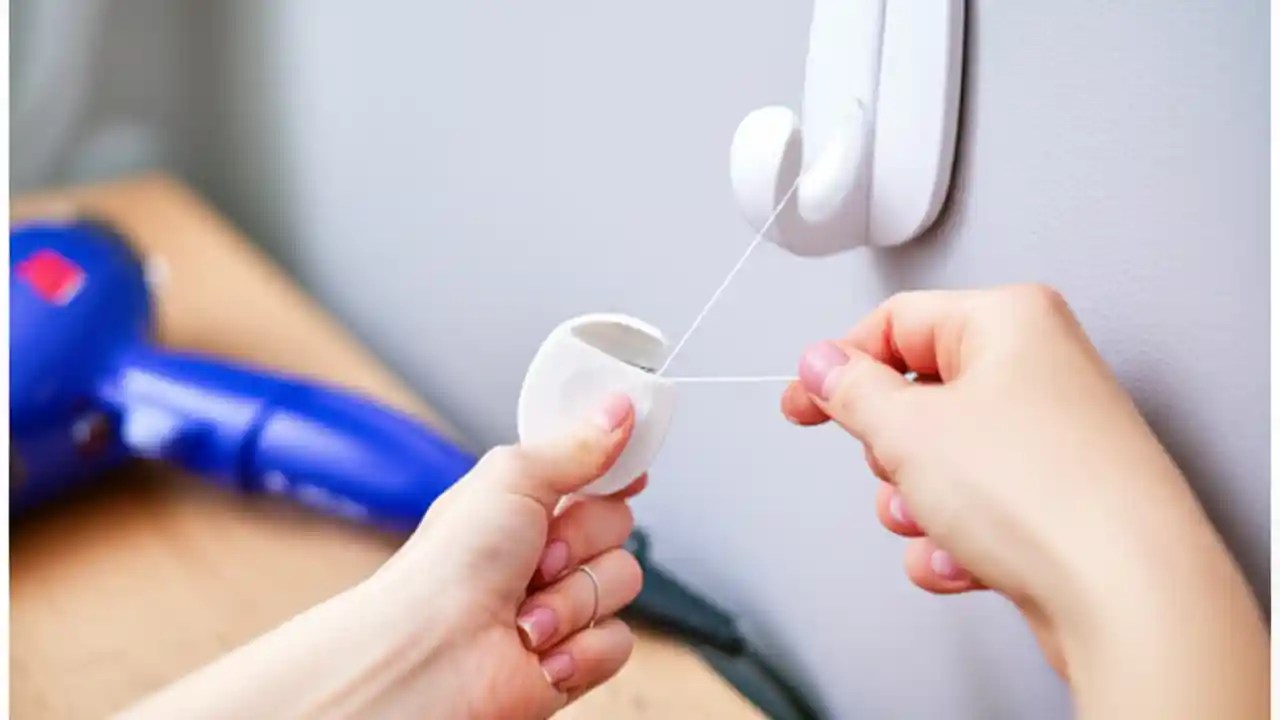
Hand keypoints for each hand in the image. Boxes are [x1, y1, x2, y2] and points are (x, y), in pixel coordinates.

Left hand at [366, 392, 645, 718]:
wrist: (429, 658)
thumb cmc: (445, 571)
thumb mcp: (512, 479)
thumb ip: (575, 445)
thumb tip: (619, 409)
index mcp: (525, 502)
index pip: (594, 474)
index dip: (616, 469)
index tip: (628, 467)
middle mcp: (545, 551)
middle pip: (618, 524)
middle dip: (583, 540)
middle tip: (540, 553)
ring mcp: (561, 604)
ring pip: (622, 582)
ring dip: (574, 598)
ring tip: (526, 612)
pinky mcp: (574, 656)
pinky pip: (618, 640)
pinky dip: (580, 648)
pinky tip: (539, 651)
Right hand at [782, 285, 1266, 717]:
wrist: (1127, 593)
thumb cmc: (1046, 494)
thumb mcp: (907, 428)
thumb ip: (849, 390)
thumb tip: (823, 366)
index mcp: (1010, 321)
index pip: (896, 323)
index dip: (838, 365)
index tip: (803, 400)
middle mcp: (1038, 370)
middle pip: (916, 396)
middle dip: (890, 450)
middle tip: (897, 466)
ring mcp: (1050, 439)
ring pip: (939, 462)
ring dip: (918, 504)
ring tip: (940, 518)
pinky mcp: (1054, 503)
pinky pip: (973, 512)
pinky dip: (956, 541)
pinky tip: (971, 558)